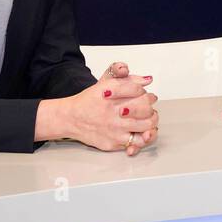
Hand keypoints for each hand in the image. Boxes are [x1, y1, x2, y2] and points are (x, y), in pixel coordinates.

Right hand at [38, 73, 158, 155]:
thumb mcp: (106, 81)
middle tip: (146, 108)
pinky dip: (142, 139)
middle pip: (146, 108)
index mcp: (112, 92)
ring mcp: (115, 129)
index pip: (140, 91)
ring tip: (145, 120)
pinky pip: (136, 144)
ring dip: (150, 122)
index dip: (145, 93)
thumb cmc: (90, 100)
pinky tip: (141, 134)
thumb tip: (147, 80)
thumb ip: (127, 78)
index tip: (143, 95)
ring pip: (146, 126)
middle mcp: (114, 111)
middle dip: (149, 107)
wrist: (71, 118)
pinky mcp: (113, 143)